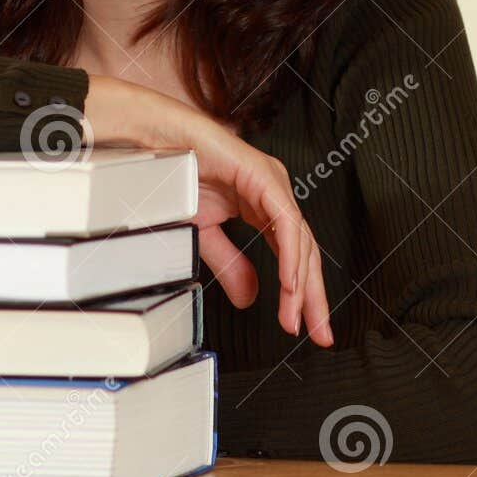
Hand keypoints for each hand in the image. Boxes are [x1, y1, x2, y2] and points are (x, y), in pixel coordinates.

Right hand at [84, 75, 332, 345]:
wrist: (155, 144)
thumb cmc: (176, 176)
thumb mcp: (205, 235)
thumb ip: (231, 264)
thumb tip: (251, 299)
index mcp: (265, 205)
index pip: (294, 255)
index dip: (303, 293)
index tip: (305, 327)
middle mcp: (275, 193)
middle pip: (306, 251)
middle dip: (314, 295)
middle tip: (321, 333)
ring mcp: (273, 183)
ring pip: (300, 240)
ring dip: (300, 284)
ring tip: (296, 316)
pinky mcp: (264, 177)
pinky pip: (285, 223)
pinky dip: (289, 256)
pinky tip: (290, 284)